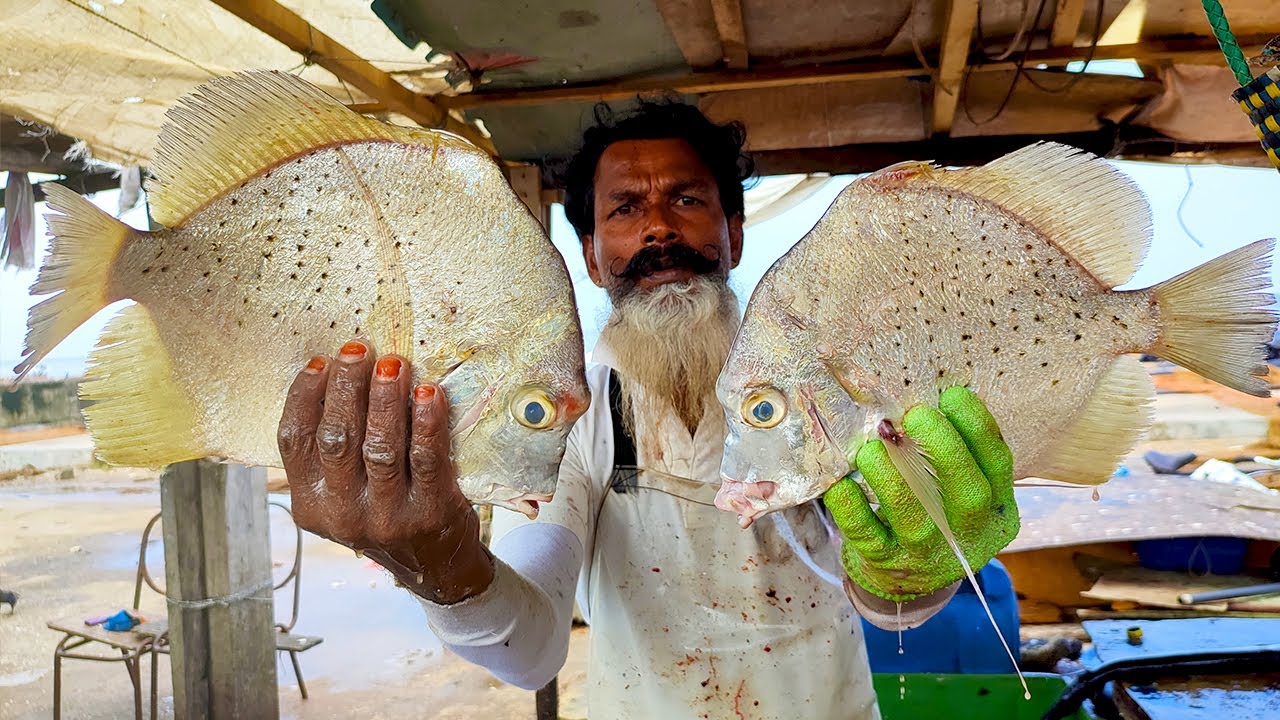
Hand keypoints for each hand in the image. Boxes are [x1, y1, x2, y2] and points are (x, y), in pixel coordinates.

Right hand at [277, 339, 492, 603]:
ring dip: (384, 399)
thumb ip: (333, 448)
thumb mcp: (342, 490)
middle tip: (358, 350)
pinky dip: (427, 423)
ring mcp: (387, 517)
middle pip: (336, 438)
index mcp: (309, 503)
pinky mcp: (430, 513)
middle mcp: (342, 514)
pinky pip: (427, 460)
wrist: (434, 562)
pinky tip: (429, 393)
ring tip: (392, 364)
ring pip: (379, 447)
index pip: (294, 441)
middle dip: (346, 388)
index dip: (304, 396)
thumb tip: (335, 372)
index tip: (321, 360)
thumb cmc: (384, 508)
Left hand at [823, 387, 1018, 601]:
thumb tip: (926, 398)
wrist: (906, 584)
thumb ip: (951, 457)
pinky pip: (868, 537)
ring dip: (893, 476)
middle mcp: (968, 537)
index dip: (979, 428)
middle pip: (967, 494)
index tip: (953, 395)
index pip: (998, 466)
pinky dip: (851, 510)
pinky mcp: (887, 565)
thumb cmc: (933, 517)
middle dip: (944, 449)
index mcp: (995, 511)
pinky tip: (840, 486)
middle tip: (916, 415)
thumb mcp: (957, 494)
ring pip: (915, 518)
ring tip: (873, 448)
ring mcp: (928, 556)